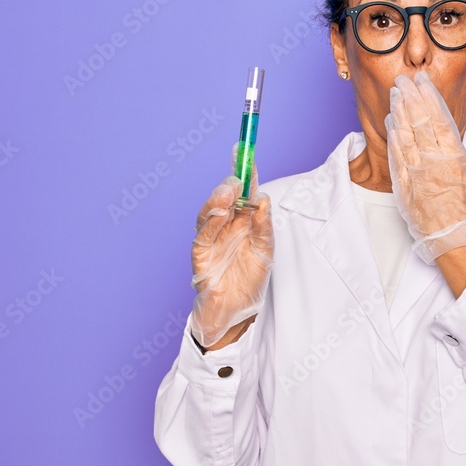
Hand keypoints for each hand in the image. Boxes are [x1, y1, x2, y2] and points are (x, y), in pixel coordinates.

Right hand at [189, 143, 273, 347]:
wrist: (234, 313)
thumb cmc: (248, 280)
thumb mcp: (265, 251)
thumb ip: (263, 226)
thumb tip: (263, 200)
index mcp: (240, 221)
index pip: (242, 192)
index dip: (244, 172)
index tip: (246, 152)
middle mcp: (223, 227)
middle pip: (224, 199)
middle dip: (231, 182)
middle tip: (240, 170)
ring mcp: (210, 240)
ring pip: (210, 214)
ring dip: (219, 199)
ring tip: (230, 189)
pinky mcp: (201, 257)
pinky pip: (203, 237)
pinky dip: (212, 223)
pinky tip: (220, 212)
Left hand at [384, 70, 465, 264]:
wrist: (455, 245)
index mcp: (456, 159)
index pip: (440, 120)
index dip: (430, 98)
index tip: (423, 82)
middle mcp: (434, 163)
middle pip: (419, 123)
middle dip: (410, 98)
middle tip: (403, 79)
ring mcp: (416, 175)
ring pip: (405, 137)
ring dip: (399, 113)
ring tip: (394, 94)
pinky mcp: (404, 188)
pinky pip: (396, 158)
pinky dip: (393, 138)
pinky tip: (391, 123)